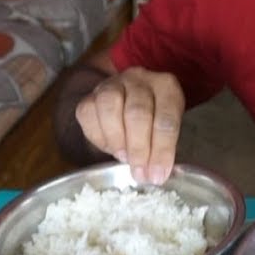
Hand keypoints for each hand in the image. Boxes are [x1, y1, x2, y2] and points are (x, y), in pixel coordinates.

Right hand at [75, 67, 184, 184]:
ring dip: (117, 140)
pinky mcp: (90, 95)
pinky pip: (88, 113)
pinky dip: (97, 136)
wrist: (127, 101)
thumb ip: (162, 147)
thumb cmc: (153, 119)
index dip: (163, 149)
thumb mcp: (167, 127)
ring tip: (124, 159)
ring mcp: (112, 84)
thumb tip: (155, 175)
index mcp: (166, 86)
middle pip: (137, 112)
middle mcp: (139, 79)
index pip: (167, 118)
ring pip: (110, 107)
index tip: (158, 174)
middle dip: (139, 148)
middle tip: (140, 173)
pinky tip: (109, 148)